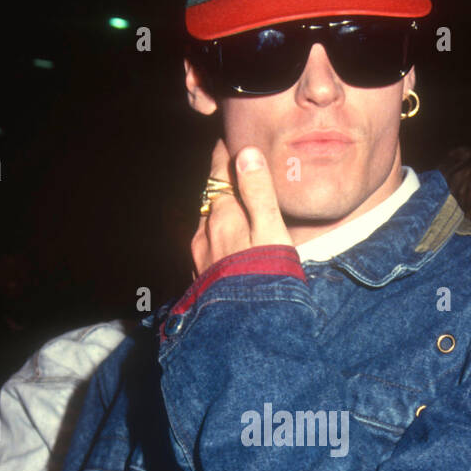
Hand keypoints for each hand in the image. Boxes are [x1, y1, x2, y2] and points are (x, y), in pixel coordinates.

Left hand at [191, 138, 291, 277]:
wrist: (244, 329)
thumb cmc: (265, 277)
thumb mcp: (270, 231)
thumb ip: (259, 192)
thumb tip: (246, 152)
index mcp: (223, 215)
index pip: (219, 174)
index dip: (224, 155)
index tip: (227, 141)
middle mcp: (204, 232)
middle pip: (210, 198)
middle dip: (219, 183)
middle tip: (231, 171)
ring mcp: (199, 257)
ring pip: (206, 223)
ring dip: (216, 212)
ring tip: (231, 208)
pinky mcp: (199, 278)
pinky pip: (206, 247)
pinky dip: (216, 237)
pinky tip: (226, 246)